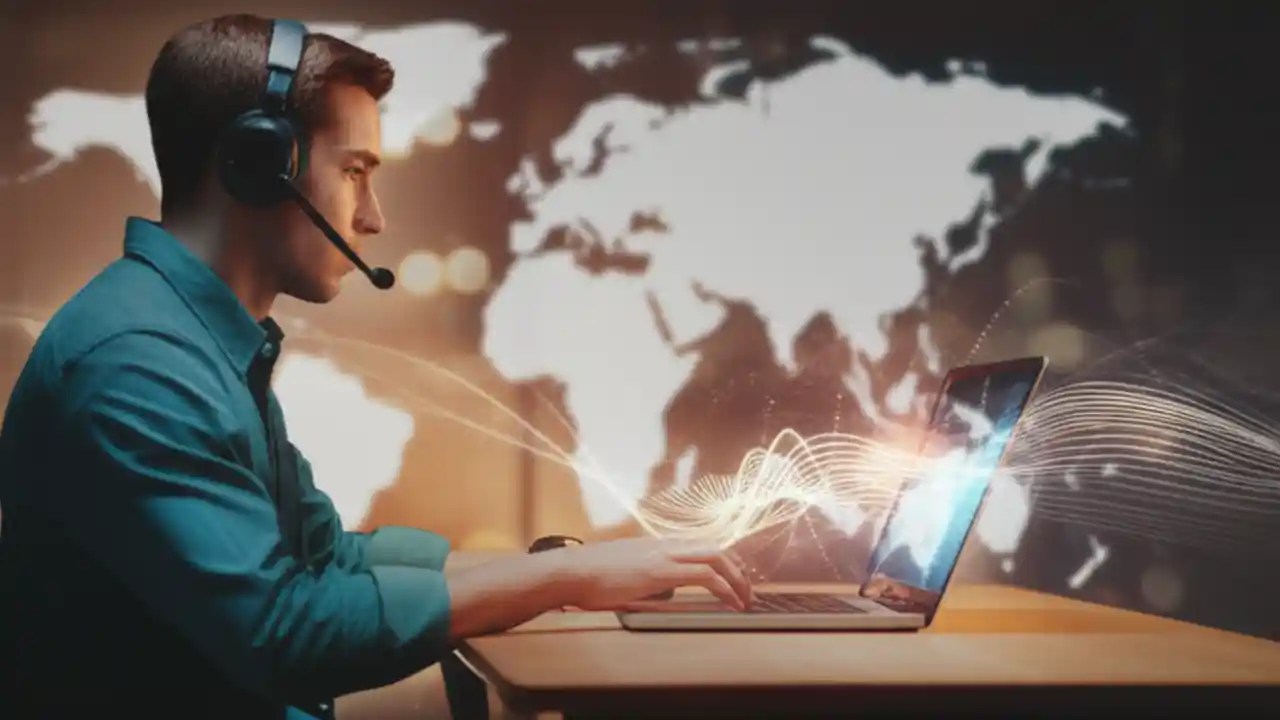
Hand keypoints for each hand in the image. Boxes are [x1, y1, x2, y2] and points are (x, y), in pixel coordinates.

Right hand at [551, 537, 754, 610]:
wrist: (570, 571)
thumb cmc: (589, 577)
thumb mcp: (624, 574)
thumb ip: (646, 579)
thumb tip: (659, 593)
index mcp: (657, 545)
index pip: (703, 548)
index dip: (725, 563)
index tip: (735, 581)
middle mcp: (665, 545)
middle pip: (718, 548)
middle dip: (739, 571)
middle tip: (748, 593)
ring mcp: (664, 555)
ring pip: (717, 557)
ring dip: (738, 579)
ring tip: (745, 600)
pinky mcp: (660, 571)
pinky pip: (705, 575)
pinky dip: (725, 588)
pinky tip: (731, 603)